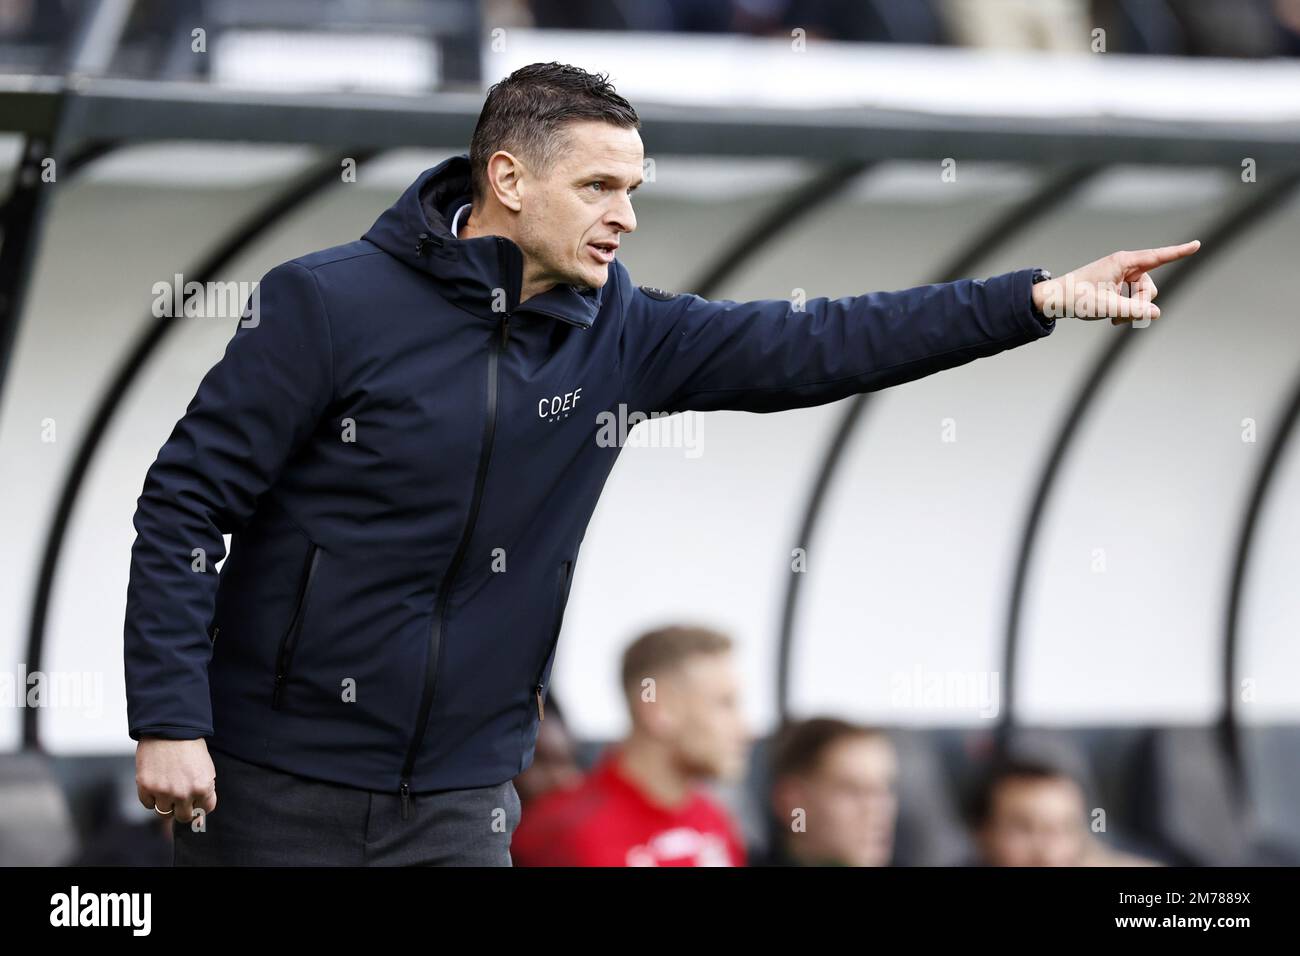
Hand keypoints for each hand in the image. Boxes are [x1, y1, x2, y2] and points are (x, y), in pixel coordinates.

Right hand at [136, 737, 216, 823]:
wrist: (169, 728)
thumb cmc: (189, 746)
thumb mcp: (206, 768)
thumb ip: (204, 789)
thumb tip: (199, 809)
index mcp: (203, 787)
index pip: (205, 810)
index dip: (200, 804)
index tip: (196, 799)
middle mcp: (183, 793)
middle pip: (184, 817)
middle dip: (183, 808)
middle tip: (180, 797)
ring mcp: (163, 792)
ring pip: (164, 814)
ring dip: (166, 804)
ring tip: (167, 788)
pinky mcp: (145, 787)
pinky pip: (148, 804)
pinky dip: (151, 798)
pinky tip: (156, 784)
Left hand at [1033, 240, 1200, 325]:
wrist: (1056, 300)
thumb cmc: (1077, 297)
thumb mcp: (1106, 306)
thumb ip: (1133, 310)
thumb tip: (1156, 313)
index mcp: (1123, 262)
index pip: (1157, 257)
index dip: (1179, 252)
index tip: (1198, 245)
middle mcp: (1126, 267)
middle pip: (1150, 288)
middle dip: (1140, 305)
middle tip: (1120, 317)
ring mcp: (1122, 277)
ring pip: (1143, 297)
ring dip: (1132, 311)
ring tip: (1113, 319)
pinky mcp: (1119, 287)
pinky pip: (1134, 301)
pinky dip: (1126, 311)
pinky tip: (1112, 318)